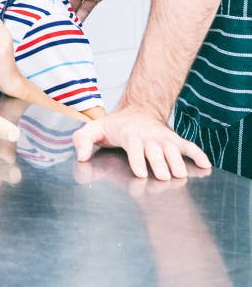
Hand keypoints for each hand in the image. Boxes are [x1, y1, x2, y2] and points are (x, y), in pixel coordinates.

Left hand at [72, 105, 211, 180]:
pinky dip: (197, 154)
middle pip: (156, 150)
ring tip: (180, 174)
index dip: (137, 159)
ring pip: (173, 149)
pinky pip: (188, 146)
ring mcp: (162, 138)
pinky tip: (205, 165)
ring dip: (177, 161)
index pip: (134, 146)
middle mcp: (147, 137)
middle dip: (159, 163)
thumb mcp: (94, 129)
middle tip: (162, 176)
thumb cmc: (114, 126)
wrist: (137, 111)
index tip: (140, 172)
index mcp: (128, 135)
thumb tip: (81, 157)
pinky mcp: (174, 140)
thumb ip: (82, 139)